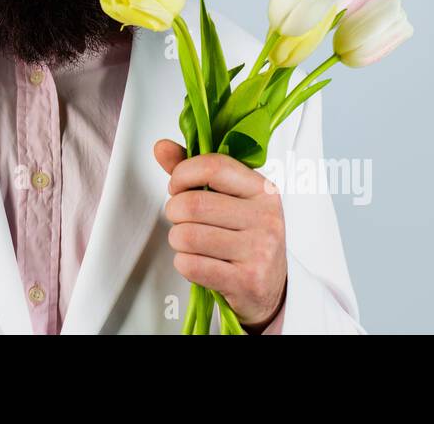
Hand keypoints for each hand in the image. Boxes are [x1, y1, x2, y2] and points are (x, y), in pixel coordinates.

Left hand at [154, 140, 287, 331]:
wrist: (271, 287)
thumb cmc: (246, 237)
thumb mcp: (230, 199)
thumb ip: (195, 171)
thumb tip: (162, 147)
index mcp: (263, 190)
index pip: (213, 166)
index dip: (183, 174)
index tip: (177, 187)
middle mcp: (266, 218)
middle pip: (193, 204)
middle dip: (174, 211)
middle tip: (181, 219)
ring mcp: (259, 251)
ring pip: (187, 236)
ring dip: (177, 240)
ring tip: (190, 242)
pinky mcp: (247, 280)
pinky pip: (191, 265)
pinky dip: (183, 264)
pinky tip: (198, 262)